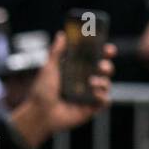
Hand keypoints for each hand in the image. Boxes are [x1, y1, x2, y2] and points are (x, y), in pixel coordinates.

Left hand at [10, 32, 115, 148]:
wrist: (40, 113)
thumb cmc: (42, 91)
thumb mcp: (49, 68)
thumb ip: (56, 52)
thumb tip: (62, 35)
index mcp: (77, 69)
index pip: (94, 58)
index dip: (104, 52)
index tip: (108, 48)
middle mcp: (85, 80)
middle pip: (104, 70)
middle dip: (107, 66)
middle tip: (101, 66)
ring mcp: (90, 94)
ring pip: (106, 84)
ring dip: (103, 81)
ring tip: (92, 83)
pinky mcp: (92, 108)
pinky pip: (105, 101)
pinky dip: (103, 96)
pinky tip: (95, 94)